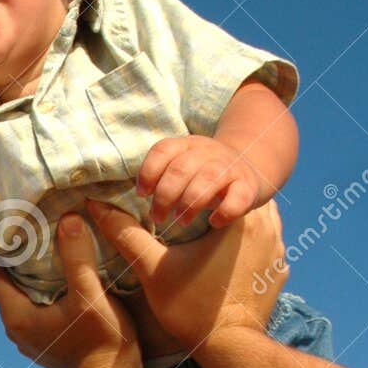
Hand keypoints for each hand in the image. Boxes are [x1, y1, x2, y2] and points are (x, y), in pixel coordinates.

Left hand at [0, 213, 139, 367]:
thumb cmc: (102, 341)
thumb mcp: (90, 295)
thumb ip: (77, 257)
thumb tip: (68, 217)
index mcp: (16, 315)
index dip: (4, 244)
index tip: (18, 220)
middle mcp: (15, 327)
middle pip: (8, 280)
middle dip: (20, 254)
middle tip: (35, 224)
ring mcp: (28, 336)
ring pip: (22, 293)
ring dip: (32, 270)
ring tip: (47, 241)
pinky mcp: (43, 339)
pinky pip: (35, 305)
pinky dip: (42, 287)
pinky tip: (59, 271)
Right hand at [87, 199, 287, 353]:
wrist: (230, 349)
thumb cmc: (191, 307)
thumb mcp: (152, 268)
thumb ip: (126, 233)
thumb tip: (96, 207)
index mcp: (238, 216)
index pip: (218, 181)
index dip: (196, 186)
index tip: (180, 199)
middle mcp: (268, 227)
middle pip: (239, 195)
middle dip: (217, 200)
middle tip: (192, 212)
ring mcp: (278, 250)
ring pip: (258, 217)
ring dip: (236, 218)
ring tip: (209, 232)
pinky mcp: (280, 271)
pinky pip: (268, 243)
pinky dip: (250, 242)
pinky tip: (228, 255)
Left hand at [137, 135, 261, 228]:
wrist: (251, 168)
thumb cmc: (203, 176)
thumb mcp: (182, 167)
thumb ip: (159, 176)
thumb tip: (116, 207)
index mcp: (186, 145)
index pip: (163, 150)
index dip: (149, 172)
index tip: (142, 194)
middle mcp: (207, 152)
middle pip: (181, 168)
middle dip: (165, 195)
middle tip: (157, 217)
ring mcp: (229, 168)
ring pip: (207, 180)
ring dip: (189, 203)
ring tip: (180, 221)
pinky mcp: (248, 186)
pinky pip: (238, 197)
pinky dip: (225, 211)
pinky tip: (214, 222)